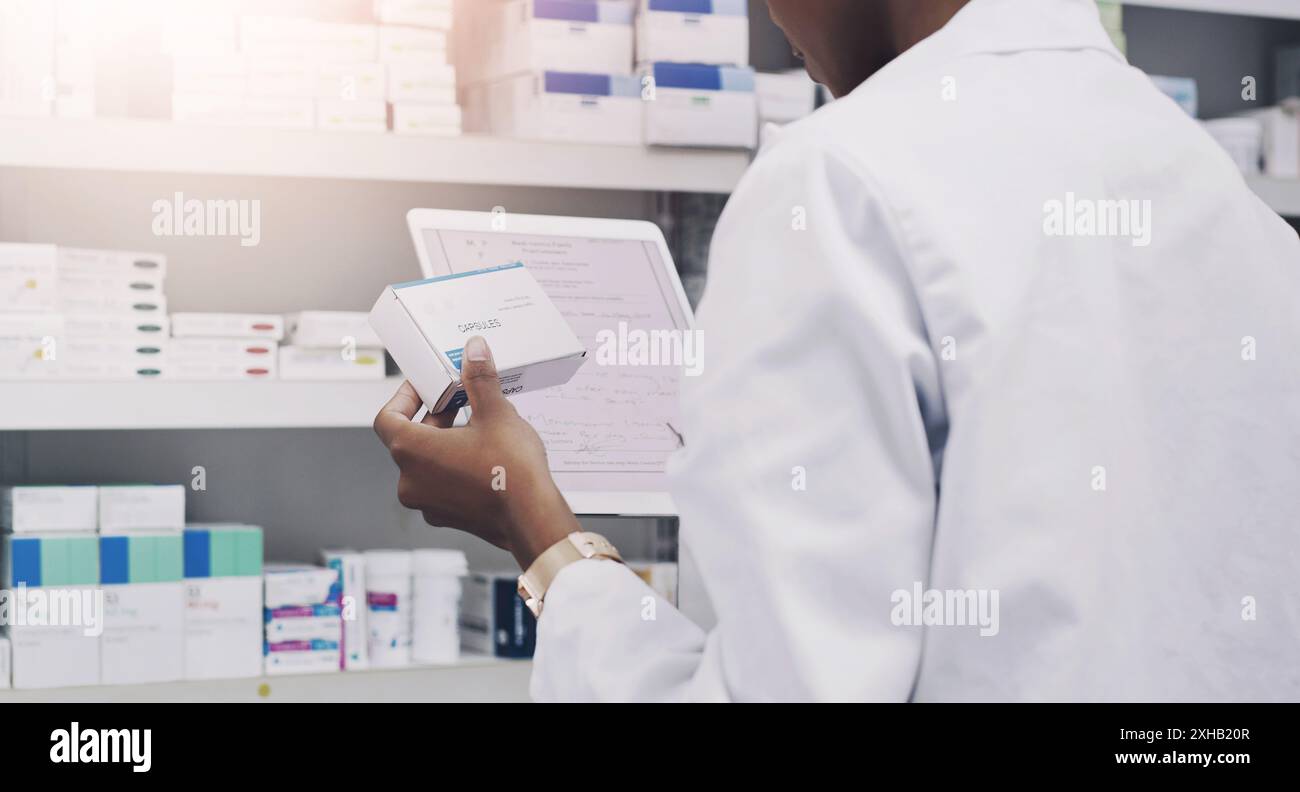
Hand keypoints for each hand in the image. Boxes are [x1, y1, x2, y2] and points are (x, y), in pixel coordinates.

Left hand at [374, 336, 579, 568]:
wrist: (532, 518)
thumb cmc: (510, 471)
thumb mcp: (496, 413)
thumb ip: (479, 379)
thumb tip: (474, 351)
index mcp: (412, 452)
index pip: (387, 418)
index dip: (403, 398)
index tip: (425, 388)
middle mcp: (410, 481)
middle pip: (408, 439)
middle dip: (433, 417)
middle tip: (458, 400)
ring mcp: (427, 503)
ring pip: (425, 463)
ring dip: (444, 442)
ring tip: (476, 427)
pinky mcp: (446, 516)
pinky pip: (440, 484)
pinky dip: (453, 467)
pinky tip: (482, 456)